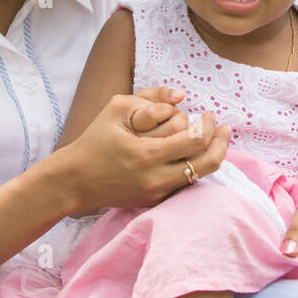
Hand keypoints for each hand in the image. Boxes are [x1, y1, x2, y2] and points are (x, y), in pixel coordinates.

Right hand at [60, 88, 230, 212]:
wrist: (75, 180)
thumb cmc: (95, 139)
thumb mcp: (117, 107)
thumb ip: (152, 97)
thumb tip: (181, 95)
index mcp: (147, 154)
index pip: (195, 140)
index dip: (208, 125)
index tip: (209, 113)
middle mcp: (157, 178)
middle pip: (207, 162)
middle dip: (220, 142)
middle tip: (222, 127)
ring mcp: (157, 193)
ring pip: (200, 175)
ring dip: (212, 155)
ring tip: (217, 139)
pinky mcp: (155, 202)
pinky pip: (184, 183)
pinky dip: (193, 167)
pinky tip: (194, 153)